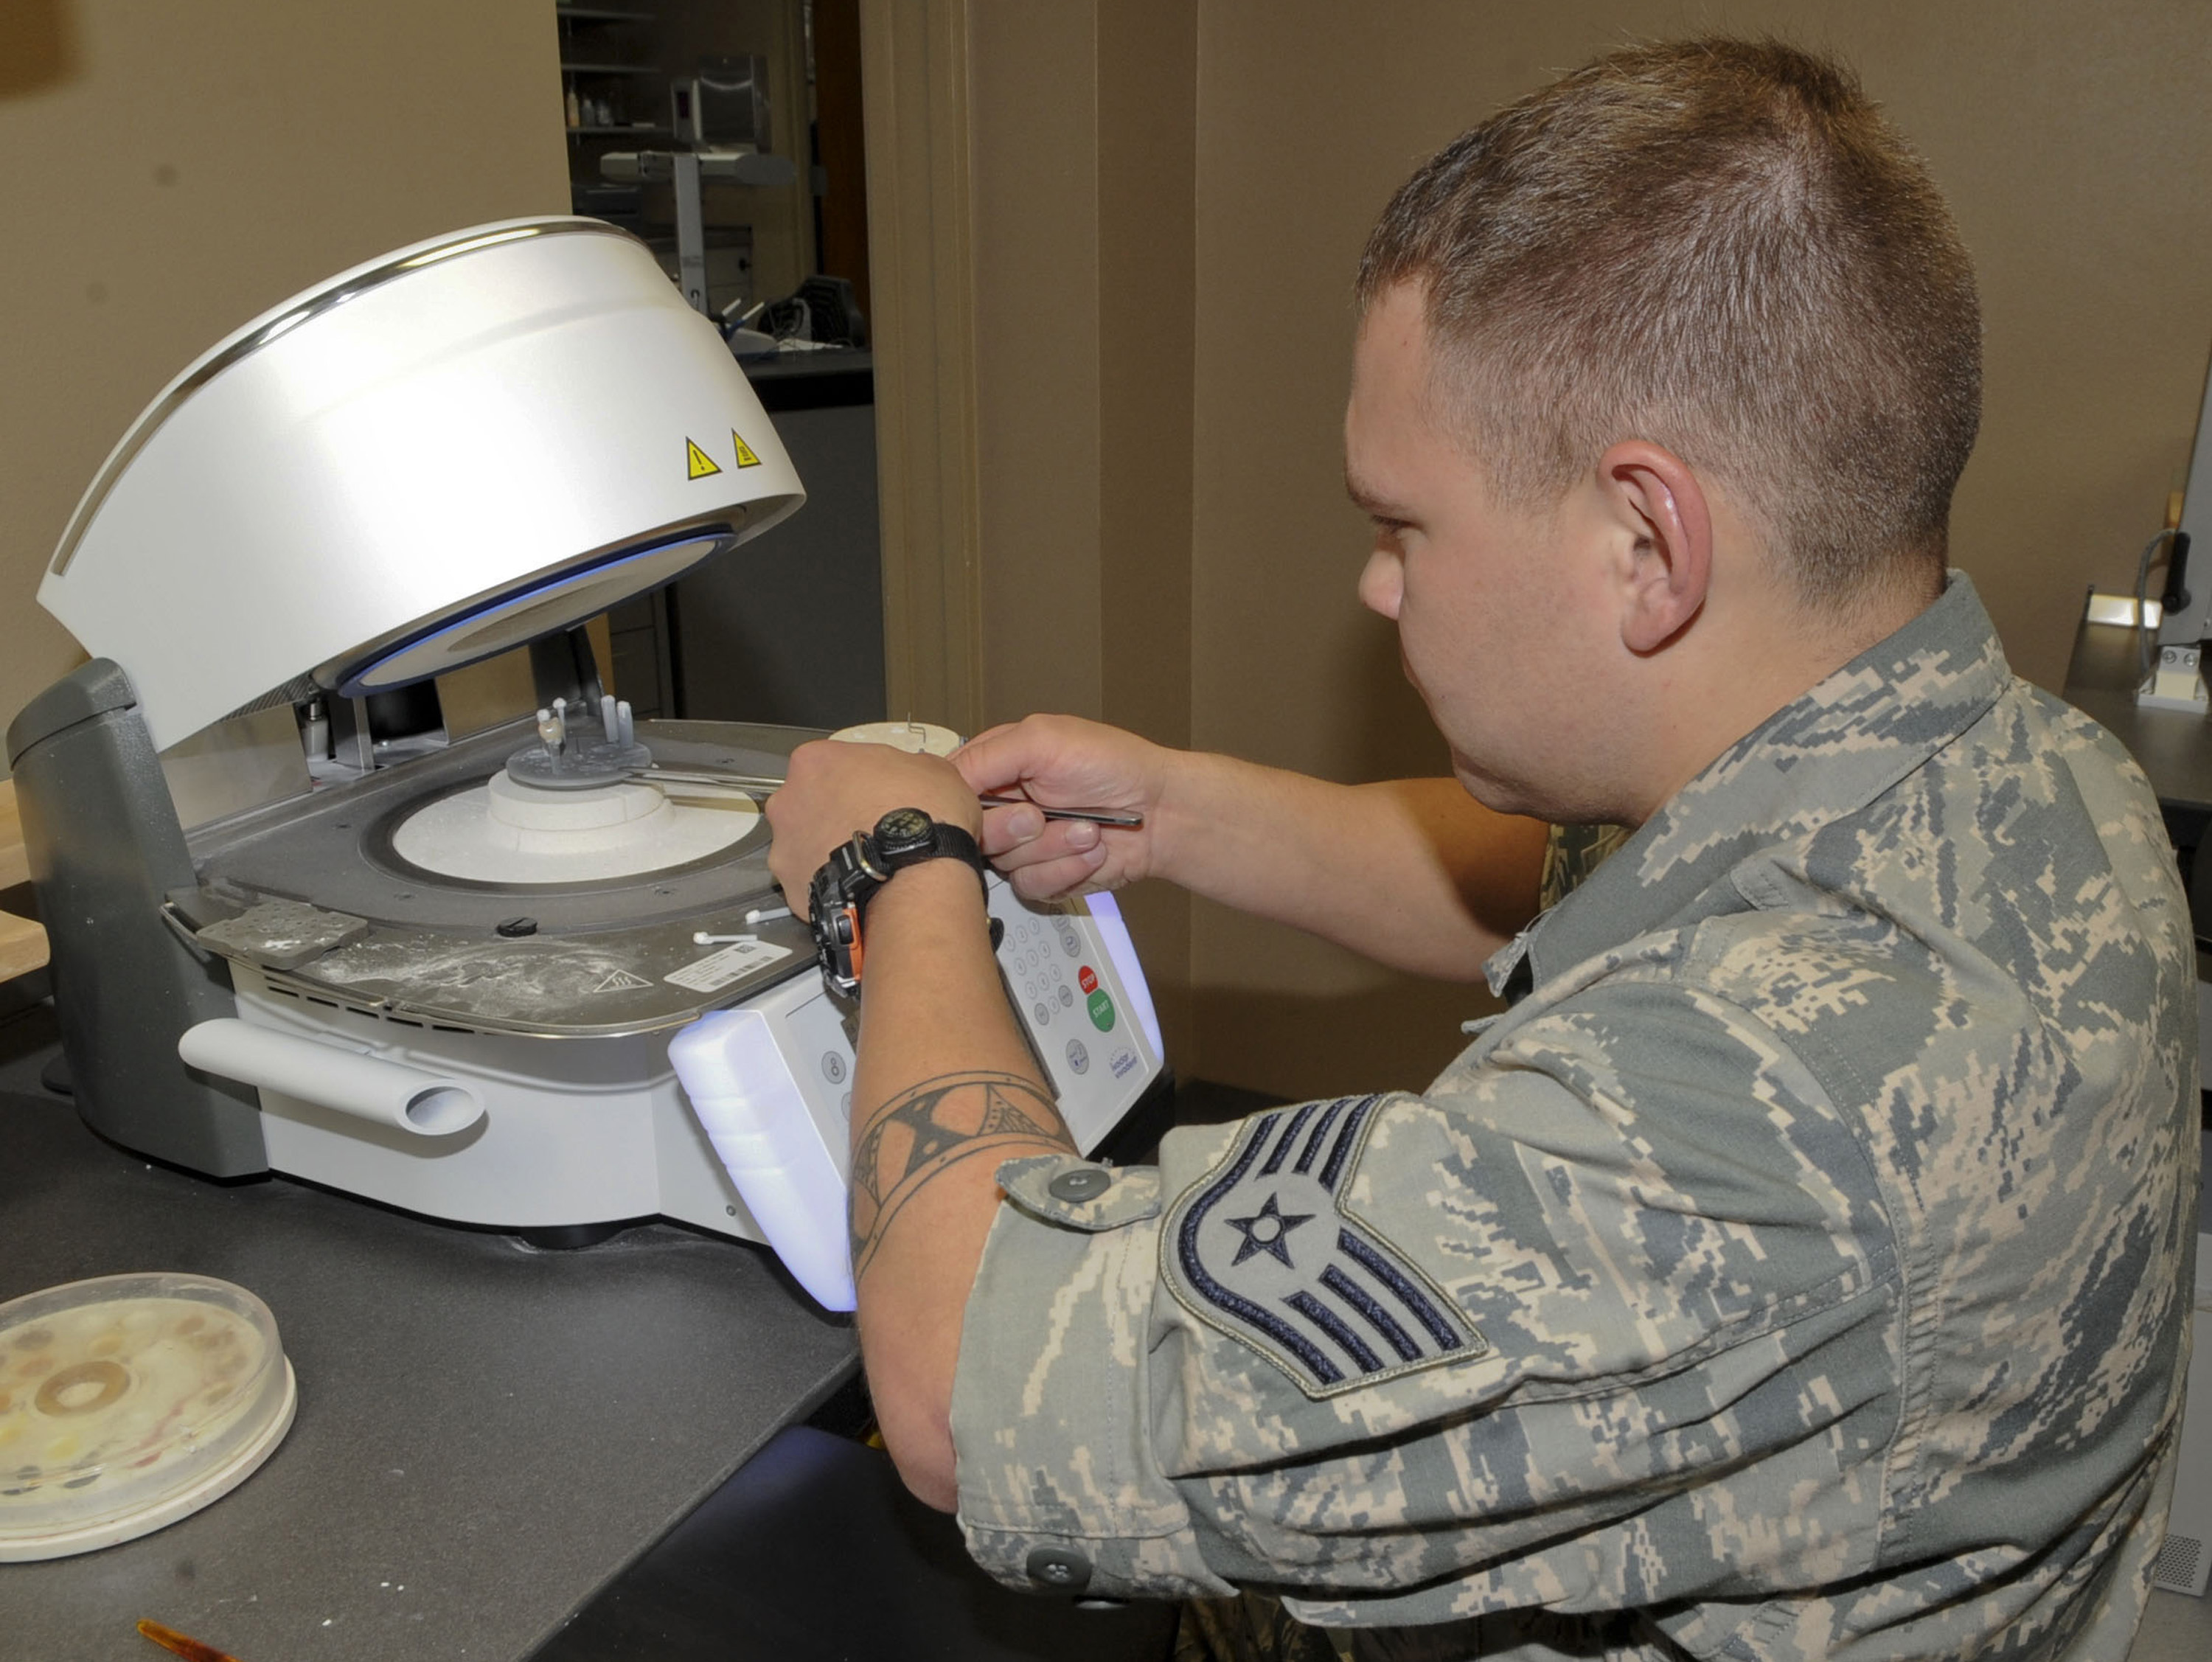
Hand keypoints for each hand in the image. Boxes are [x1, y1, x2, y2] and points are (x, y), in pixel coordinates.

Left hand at [766, 740, 982, 917]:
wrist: (913, 877)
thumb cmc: (919, 818)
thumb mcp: (934, 769)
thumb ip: (909, 765)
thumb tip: (912, 773)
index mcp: (816, 760)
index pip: (835, 763)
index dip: (860, 779)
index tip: (877, 792)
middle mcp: (788, 799)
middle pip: (812, 801)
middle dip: (836, 811)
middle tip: (870, 826)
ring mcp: (784, 844)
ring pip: (806, 842)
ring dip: (828, 847)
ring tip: (865, 859)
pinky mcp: (790, 884)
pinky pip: (809, 878)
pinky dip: (829, 881)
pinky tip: (856, 883)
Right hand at [951, 715, 1167, 900]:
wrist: (1161, 813)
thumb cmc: (1114, 765)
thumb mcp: (1044, 739)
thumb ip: (988, 754)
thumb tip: (943, 778)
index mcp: (998, 766)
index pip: (951, 789)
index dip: (962, 803)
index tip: (987, 802)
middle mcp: (1006, 807)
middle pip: (972, 833)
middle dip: (1013, 828)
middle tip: (1042, 814)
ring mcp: (1025, 844)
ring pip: (1003, 863)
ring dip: (1050, 846)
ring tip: (1084, 827)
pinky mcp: (1044, 875)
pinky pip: (1030, 885)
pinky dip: (1065, 867)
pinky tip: (1089, 850)